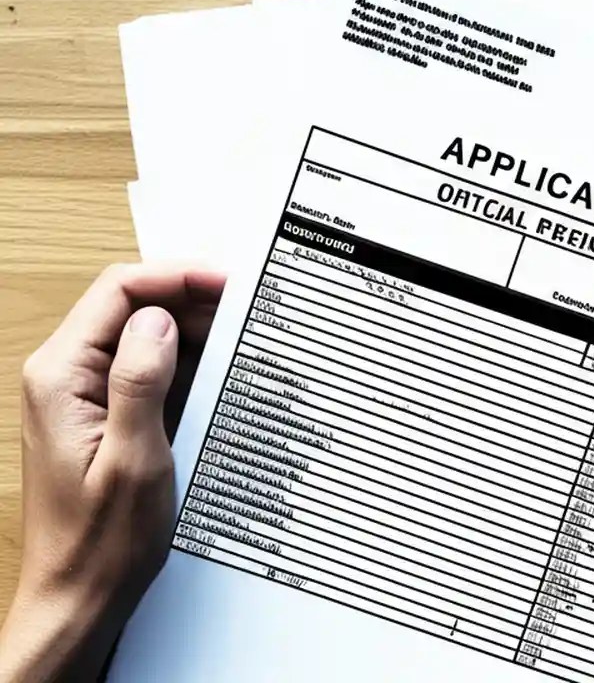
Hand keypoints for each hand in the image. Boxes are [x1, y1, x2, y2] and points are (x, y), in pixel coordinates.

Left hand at [0, 264, 224, 681]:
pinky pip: (149, 369)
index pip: (119, 292)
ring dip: (196, 331)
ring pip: (145, 335)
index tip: (229, 282)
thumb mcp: (133, 461)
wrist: (78, 596)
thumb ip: (141, 381)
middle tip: (252, 309)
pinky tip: (225, 374)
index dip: (177, 276)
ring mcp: (85, 394)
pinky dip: (190, 364)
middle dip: (193, 300)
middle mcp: (66, 376)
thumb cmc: (100, 543)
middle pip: (133, 306)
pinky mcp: (105, 414)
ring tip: (248, 338)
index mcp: (61, 376)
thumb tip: (159, 320)